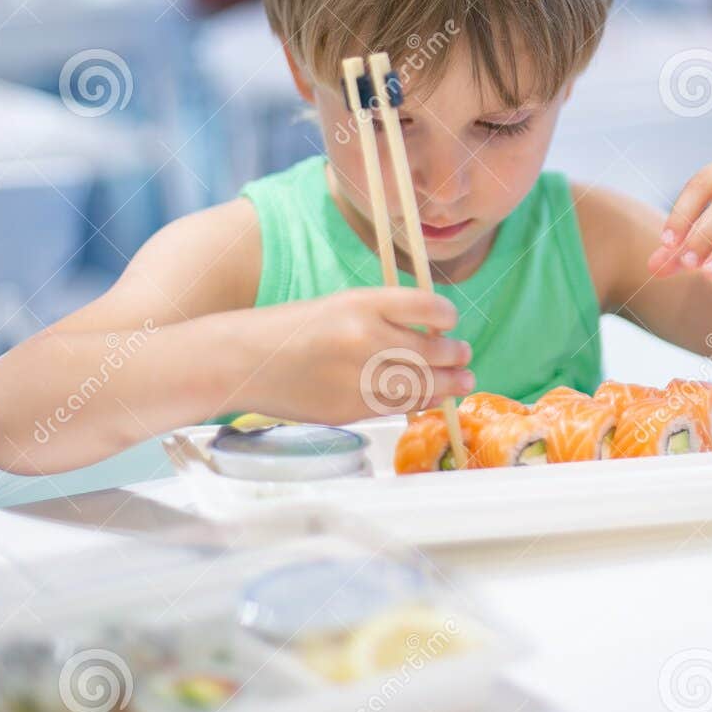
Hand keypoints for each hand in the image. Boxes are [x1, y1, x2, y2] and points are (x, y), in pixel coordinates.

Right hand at [226, 287, 473, 423]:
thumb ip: (384, 315)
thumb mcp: (340, 306)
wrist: (246, 360)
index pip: (426, 306)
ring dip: (447, 383)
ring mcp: (359, 377)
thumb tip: (431, 331)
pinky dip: (419, 402)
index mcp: (362, 303)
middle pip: (432, 350)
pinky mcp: (352, 408)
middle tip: (465, 355)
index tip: (450, 321)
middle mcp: (365, 338)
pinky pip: (398, 406)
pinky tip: (429, 398)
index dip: (446, 315)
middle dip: (456, 355)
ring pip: (421, 384)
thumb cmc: (293, 329)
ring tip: (462, 382)